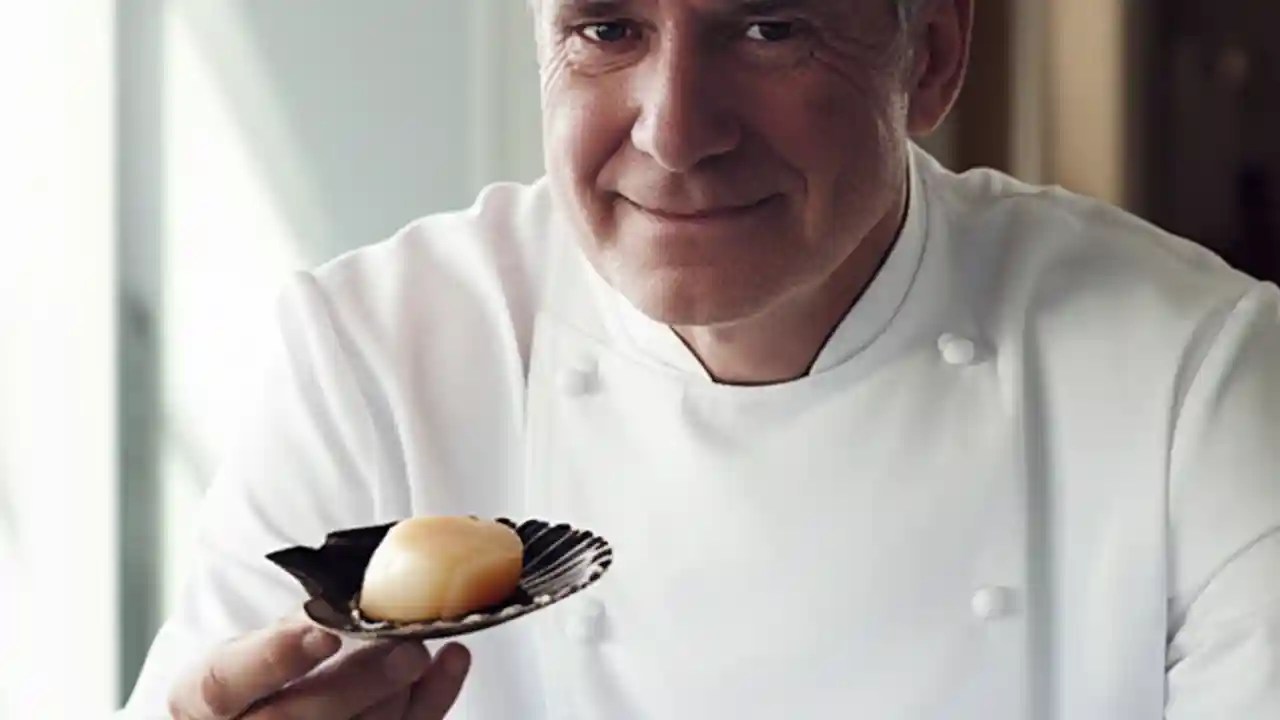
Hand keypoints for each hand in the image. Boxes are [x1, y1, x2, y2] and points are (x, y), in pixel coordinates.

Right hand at [167, 613, 470, 718]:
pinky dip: (430, 704)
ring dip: (398, 696)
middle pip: (294, 718)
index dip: (274, 658)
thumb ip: (294, 627)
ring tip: (426, 651)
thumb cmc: (256, 684)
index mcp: (203, 702)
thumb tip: (359, 588)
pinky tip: (451, 664)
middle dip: (357, 683)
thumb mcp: (251, 650)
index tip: (323, 630)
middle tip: (404, 647)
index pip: (225, 684)